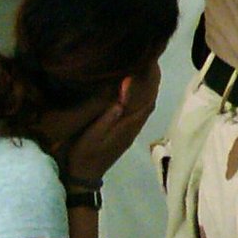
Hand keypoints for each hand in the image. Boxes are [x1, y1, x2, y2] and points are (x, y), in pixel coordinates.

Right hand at [59, 65, 161, 183]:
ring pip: (146, 106)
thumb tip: (121, 101)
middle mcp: (134, 127)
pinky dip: (143, 98)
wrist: (84, 176)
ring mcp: (131, 131)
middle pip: (149, 101)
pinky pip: (140, 112)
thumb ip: (107, 118)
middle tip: (151, 62)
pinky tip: (137, 90)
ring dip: (149, 89)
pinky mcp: (126, 133)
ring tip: (148, 71)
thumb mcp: (92, 137)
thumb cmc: (85, 154)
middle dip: (152, 82)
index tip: (149, 64)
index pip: (145, 100)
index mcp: (127, 126)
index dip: (149, 82)